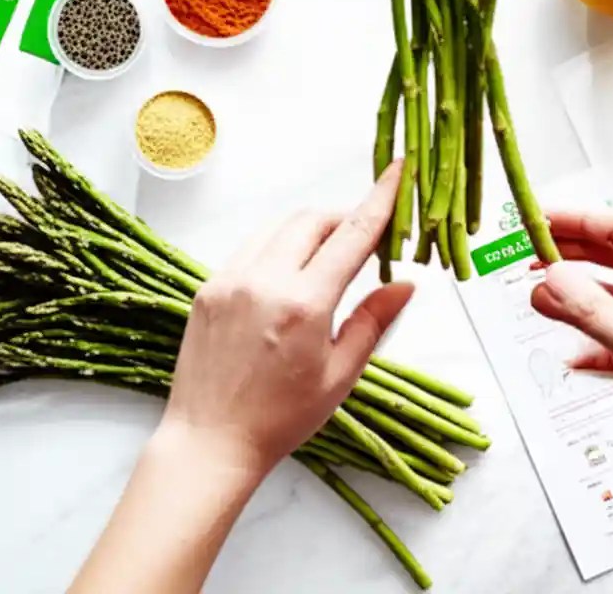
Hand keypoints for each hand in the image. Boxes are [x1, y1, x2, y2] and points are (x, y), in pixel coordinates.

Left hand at [160, 163, 414, 477]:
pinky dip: (276, 249)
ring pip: (278, 228)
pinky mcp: (208, 288)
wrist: (210, 441)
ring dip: (309, 231)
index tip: (398, 170)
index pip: (352, 234)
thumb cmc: (280, 419)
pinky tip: (287, 278)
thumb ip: (373, 321)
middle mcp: (263, 281)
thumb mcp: (340, 375)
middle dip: (343, 219)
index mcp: (303, 304)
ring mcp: (230, 281)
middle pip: (313, 220)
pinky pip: (250, 249)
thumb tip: (404, 284)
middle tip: (365, 241)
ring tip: (326, 261)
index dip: (381, 199)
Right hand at [530, 210, 612, 500]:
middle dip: (571, 257)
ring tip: (539, 301)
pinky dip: (592, 346)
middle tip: (529, 254)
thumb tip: (551, 276)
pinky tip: (573, 357)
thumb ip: (594, 312)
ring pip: (612, 304)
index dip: (577, 221)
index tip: (538, 221)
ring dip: (576, 303)